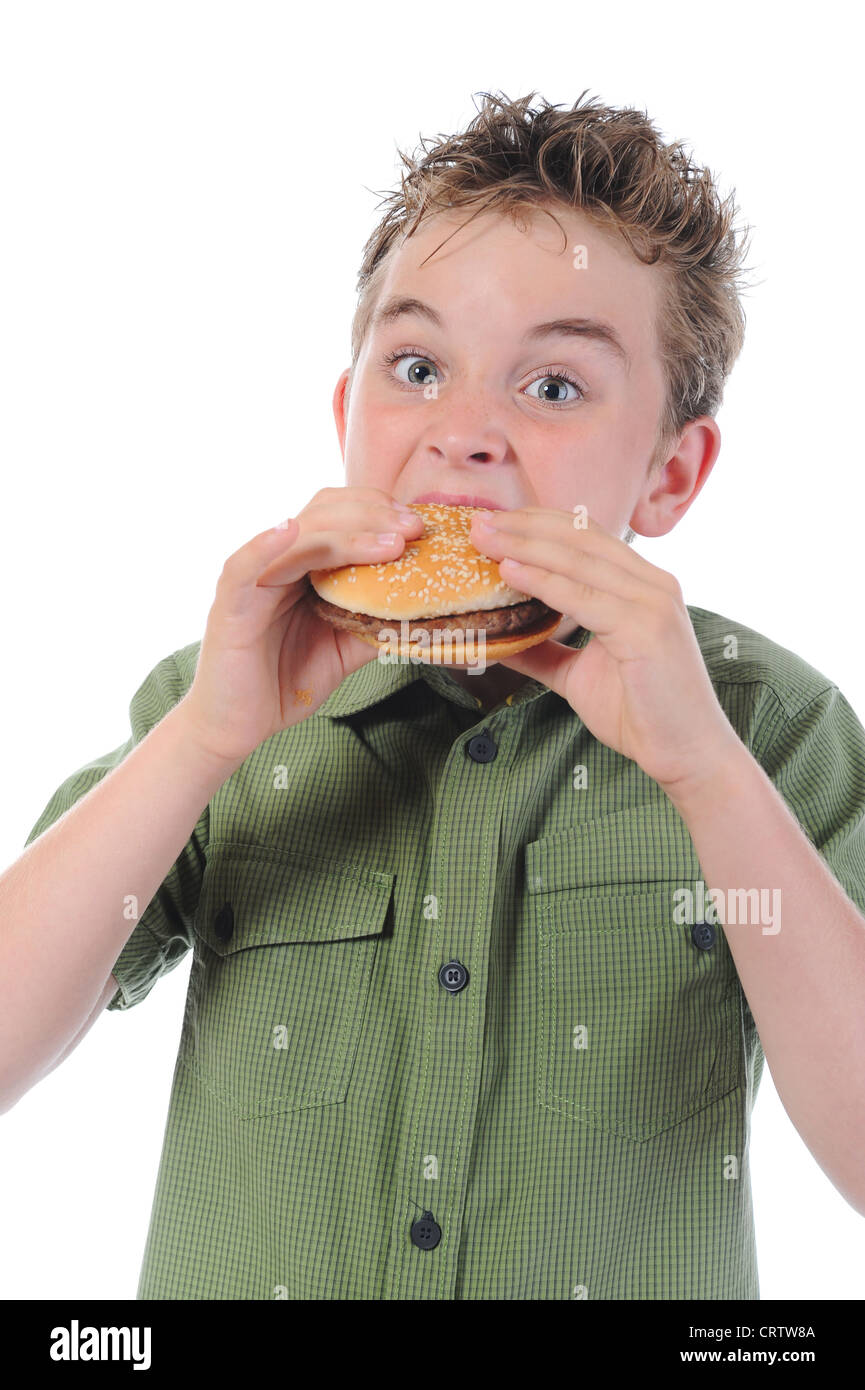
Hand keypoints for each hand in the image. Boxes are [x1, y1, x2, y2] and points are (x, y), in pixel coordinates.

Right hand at [177, 487, 422, 766]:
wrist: (239, 724)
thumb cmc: (286, 681)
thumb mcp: (345, 648)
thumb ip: (376, 623)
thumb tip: (427, 611)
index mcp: (305, 564)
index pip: (341, 516)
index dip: (380, 511)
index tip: (420, 525)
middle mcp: (279, 561)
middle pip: (324, 514)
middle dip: (374, 514)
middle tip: (414, 527)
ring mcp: (254, 579)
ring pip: (300, 537)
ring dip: (348, 534)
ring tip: (391, 542)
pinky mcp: (230, 604)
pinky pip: (245, 566)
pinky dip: (266, 545)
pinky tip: (292, 531)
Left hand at [470, 507, 740, 794]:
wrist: (685, 753)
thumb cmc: (640, 712)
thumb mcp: (577, 674)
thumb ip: (542, 651)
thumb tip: (494, 641)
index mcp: (642, 585)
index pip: (586, 537)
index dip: (537, 524)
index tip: (493, 523)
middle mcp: (652, 583)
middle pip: (579, 538)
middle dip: (524, 526)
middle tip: (478, 522)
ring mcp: (653, 602)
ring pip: (578, 559)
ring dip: (524, 546)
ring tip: (483, 539)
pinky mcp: (646, 627)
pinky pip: (583, 597)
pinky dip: (542, 582)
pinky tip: (509, 572)